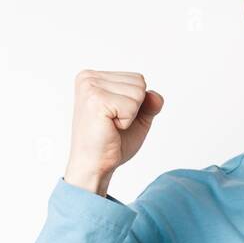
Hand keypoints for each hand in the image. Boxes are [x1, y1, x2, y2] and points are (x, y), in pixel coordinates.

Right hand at [63, 69, 164, 195]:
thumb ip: (150, 102)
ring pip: (138, 93)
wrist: (94, 165)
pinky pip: (132, 106)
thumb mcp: (137, 117)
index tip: (114, 117)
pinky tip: (109, 127)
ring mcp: (90, 87)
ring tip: (110, 125)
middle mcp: (88, 77)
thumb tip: (155, 95)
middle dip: (134, 108)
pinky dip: (126, 121)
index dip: (135, 104)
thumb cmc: (111, 142)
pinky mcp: (96, 100)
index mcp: (94, 77)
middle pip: (139, 82)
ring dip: (130, 115)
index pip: (137, 79)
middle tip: (112, 123)